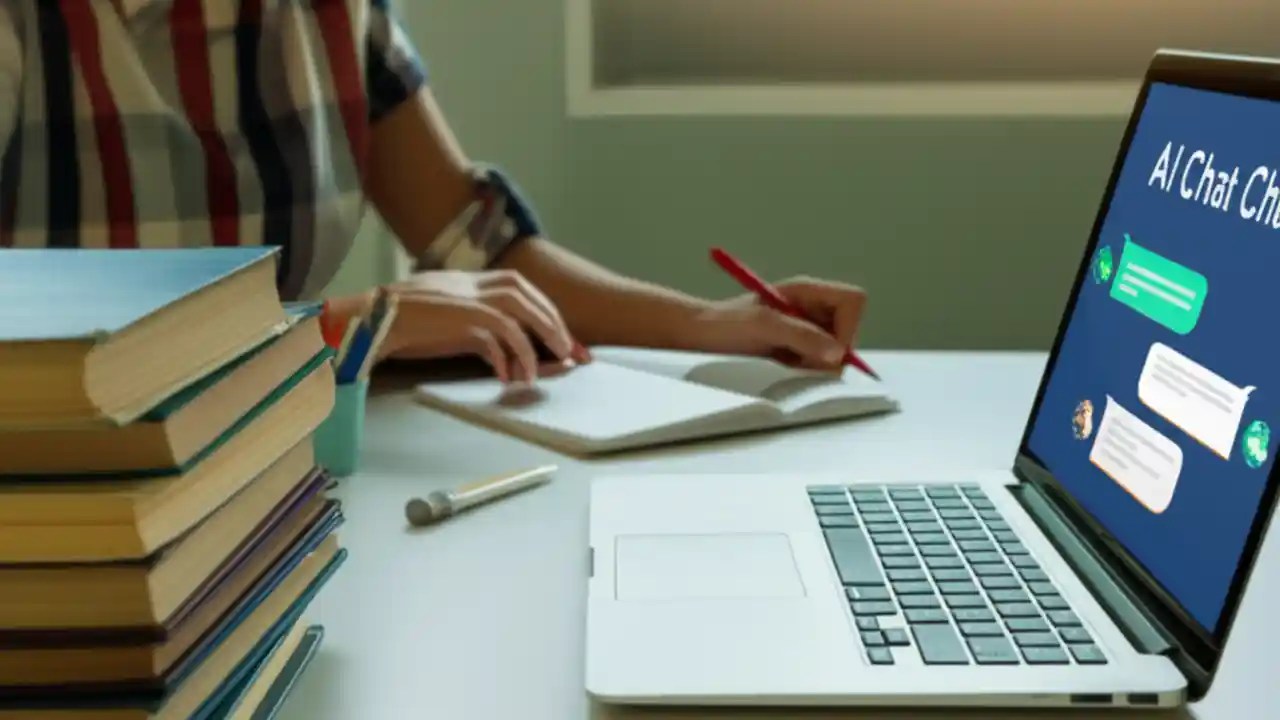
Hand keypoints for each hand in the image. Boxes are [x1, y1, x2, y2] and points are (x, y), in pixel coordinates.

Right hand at [377, 270, 590, 382]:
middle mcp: (469, 283)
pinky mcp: (460, 313)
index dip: (545, 311)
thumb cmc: (400, 328)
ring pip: (519, 307)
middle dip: (555, 322)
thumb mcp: (445, 326)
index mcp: (468, 282)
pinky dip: (514, 353)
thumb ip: (475, 332)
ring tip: (558, 361)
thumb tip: (501, 355)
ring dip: (543, 333)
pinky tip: (514, 376)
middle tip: (575, 352)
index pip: (518, 288)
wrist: (368, 322)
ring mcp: (464, 295)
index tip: (564, 339)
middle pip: (525, 293)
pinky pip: (500, 331)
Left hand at [692, 276, 866, 370]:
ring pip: (836, 352)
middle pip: (849, 331)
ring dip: (817, 365)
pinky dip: (807, 372)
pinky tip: (784, 368)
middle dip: (832, 352)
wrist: (697, 337)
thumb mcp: (762, 325)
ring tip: (787, 363)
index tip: (827, 349)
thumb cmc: (723, 323)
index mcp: (807, 291)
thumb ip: (801, 335)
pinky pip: (819, 365)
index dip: (849, 327)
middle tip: (800, 361)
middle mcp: (811, 309)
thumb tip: (837, 353)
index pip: (853, 301)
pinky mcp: (797, 350)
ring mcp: (805, 330)